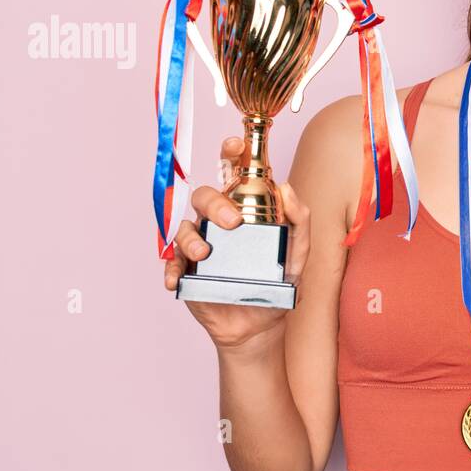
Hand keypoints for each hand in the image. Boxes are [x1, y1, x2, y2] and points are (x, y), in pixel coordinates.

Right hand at [162, 136, 311, 349]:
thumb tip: (287, 187)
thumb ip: (299, 221)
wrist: (261, 325)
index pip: (232, 175)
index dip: (230, 154)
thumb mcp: (297, 253)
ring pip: (183, 228)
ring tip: (205, 253)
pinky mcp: (187, 271)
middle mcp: (217, 223)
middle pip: (204, 197)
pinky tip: (178, 279)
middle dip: (215, 203)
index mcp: (243, 210)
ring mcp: (199, 246)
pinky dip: (171, 269)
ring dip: (191, 238)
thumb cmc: (277, 282)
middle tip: (233, 222)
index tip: (235, 144)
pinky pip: (171, 263)